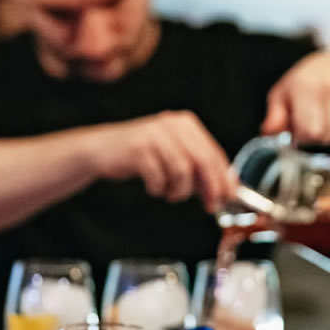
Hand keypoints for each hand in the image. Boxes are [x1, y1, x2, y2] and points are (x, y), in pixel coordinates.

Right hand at [96, 111, 234, 210]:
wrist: (100, 150)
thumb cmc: (140, 155)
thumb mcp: (172, 154)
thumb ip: (196, 167)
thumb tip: (224, 189)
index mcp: (185, 123)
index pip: (213, 153)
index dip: (224, 178)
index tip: (228, 197)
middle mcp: (172, 125)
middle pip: (203, 161)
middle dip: (210, 188)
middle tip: (210, 206)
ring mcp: (154, 135)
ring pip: (182, 172)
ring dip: (178, 191)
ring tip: (169, 193)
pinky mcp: (138, 148)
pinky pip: (159, 177)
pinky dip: (158, 189)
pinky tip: (153, 187)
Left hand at [263, 52, 329, 146]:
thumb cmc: (311, 81)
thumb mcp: (285, 92)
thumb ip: (275, 115)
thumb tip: (268, 131)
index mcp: (305, 86)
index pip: (307, 131)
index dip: (300, 135)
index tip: (298, 126)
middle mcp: (329, 88)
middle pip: (322, 136)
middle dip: (314, 135)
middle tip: (314, 119)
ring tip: (327, 114)